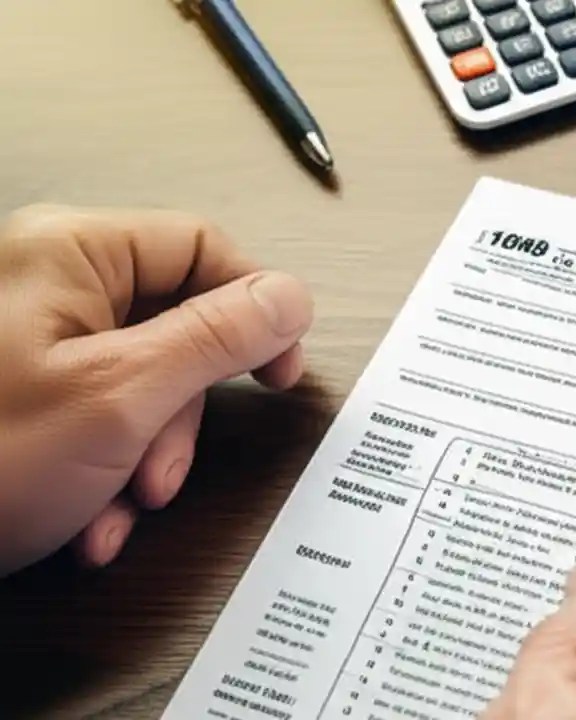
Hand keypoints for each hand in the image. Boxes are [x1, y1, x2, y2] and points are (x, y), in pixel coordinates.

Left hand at [0, 205, 312, 575]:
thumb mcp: (122, 400)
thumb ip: (219, 338)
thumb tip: (290, 297)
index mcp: (72, 252)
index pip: (205, 247)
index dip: (258, 307)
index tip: (280, 371)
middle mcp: (47, 280)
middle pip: (173, 324)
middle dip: (180, 417)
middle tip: (161, 475)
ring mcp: (26, 335)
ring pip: (138, 381)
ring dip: (142, 459)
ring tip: (113, 511)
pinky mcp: (14, 385)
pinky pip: (93, 411)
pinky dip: (101, 473)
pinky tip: (82, 520)